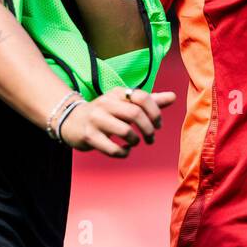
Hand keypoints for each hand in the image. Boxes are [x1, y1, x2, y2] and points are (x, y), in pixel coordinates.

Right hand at [58, 87, 177, 156]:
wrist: (72, 121)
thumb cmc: (106, 113)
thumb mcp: (125, 103)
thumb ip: (149, 101)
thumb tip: (174, 96)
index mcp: (117, 93)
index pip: (142, 97)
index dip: (155, 112)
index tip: (158, 124)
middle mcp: (106, 103)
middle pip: (135, 114)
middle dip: (149, 129)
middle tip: (151, 138)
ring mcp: (96, 120)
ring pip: (125, 131)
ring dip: (136, 141)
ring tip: (135, 142)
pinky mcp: (89, 136)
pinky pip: (113, 149)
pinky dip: (124, 152)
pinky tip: (125, 150)